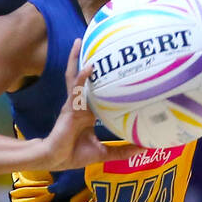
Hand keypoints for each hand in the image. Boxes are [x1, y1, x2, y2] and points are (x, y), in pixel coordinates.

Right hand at [38, 38, 145, 168]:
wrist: (57, 160)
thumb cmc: (75, 154)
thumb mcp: (104, 152)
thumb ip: (123, 150)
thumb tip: (144, 150)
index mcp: (87, 111)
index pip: (93, 90)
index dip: (98, 78)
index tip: (111, 65)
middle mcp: (79, 103)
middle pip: (80, 77)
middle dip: (82, 59)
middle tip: (90, 41)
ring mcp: (73, 104)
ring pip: (74, 76)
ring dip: (75, 59)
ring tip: (79, 42)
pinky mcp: (69, 108)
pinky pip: (76, 89)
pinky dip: (82, 78)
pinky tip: (89, 67)